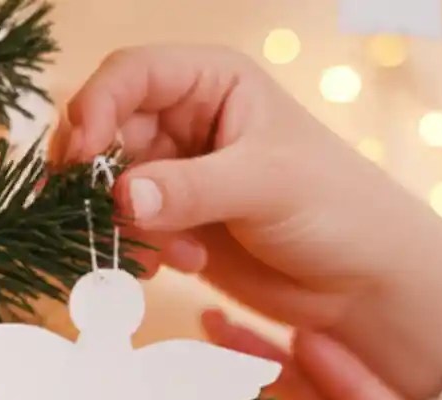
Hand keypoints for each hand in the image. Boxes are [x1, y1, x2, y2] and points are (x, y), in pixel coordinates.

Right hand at [52, 44, 441, 399]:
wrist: (361, 282)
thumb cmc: (335, 209)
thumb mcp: (266, 186)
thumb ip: (192, 189)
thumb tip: (123, 197)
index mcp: (212, 82)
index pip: (131, 74)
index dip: (95, 107)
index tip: (79, 156)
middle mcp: (186, 120)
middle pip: (106, 130)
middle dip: (98, 177)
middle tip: (96, 216)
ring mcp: (177, 173)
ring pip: (109, 186)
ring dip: (121, 223)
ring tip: (166, 256)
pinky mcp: (174, 222)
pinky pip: (125, 228)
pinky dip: (136, 249)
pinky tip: (176, 267)